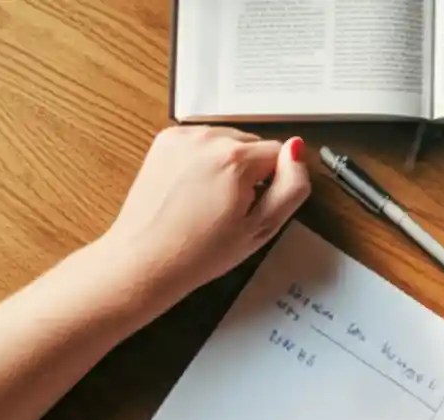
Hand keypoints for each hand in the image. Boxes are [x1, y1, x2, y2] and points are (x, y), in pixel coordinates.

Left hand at [97, 126, 310, 325]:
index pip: (279, 153)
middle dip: (250, 170)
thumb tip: (297, 148)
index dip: (273, 183)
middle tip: (231, 208)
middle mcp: (209, 138)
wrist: (145, 260)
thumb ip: (291, 187)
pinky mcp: (165, 140)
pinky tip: (193, 188)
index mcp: (236, 159)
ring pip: (227, 140)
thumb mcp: (261, 229)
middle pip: (252, 144)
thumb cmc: (202, 253)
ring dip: (228, 162)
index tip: (254, 209)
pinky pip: (201, 141)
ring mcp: (183, 136)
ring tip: (210, 200)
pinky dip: (204, 158)